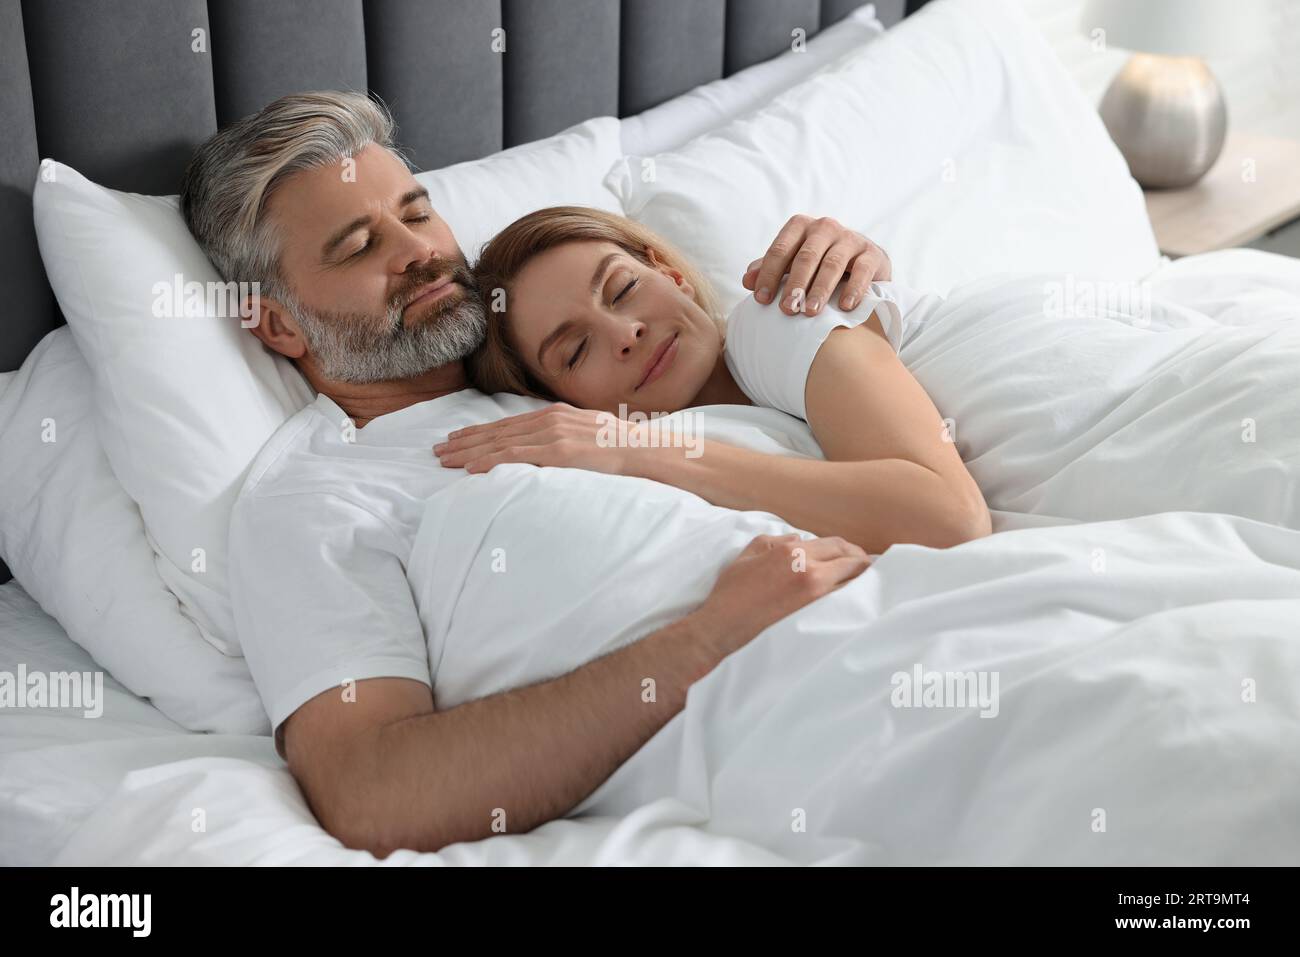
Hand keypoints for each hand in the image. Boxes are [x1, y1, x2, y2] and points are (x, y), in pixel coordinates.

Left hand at [433, 402, 636, 474]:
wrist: (649, 451)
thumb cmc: (625, 449)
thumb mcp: (591, 435)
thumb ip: (567, 439)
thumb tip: (552, 451)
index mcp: (556, 414)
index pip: (508, 424)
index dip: (480, 431)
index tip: (458, 438)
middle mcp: (550, 419)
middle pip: (497, 431)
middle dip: (465, 440)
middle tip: (438, 449)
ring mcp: (554, 434)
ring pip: (500, 442)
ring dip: (468, 451)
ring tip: (445, 459)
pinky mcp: (559, 452)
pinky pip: (516, 456)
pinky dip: (490, 461)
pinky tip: (471, 468)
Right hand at [691, 533, 871, 655]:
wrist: (721, 631)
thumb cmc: (730, 595)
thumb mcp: (747, 556)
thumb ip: (775, 541)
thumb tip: (799, 540)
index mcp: (793, 552)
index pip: (837, 545)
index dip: (851, 550)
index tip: (857, 558)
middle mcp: (810, 570)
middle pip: (853, 560)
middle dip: (864, 563)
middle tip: (870, 571)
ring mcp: (816, 596)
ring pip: (855, 583)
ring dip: (864, 583)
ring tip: (868, 588)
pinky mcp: (817, 618)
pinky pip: (847, 605)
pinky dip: (855, 602)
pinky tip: (856, 606)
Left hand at [741, 214, 891, 316]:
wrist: (861, 262)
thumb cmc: (817, 264)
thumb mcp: (791, 264)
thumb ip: (769, 270)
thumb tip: (747, 281)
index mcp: (800, 227)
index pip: (780, 250)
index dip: (769, 275)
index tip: (761, 300)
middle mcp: (825, 227)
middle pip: (806, 257)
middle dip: (795, 284)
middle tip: (787, 310)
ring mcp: (850, 238)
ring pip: (832, 263)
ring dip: (820, 289)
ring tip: (811, 313)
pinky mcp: (872, 253)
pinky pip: (862, 270)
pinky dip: (854, 289)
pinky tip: (845, 307)